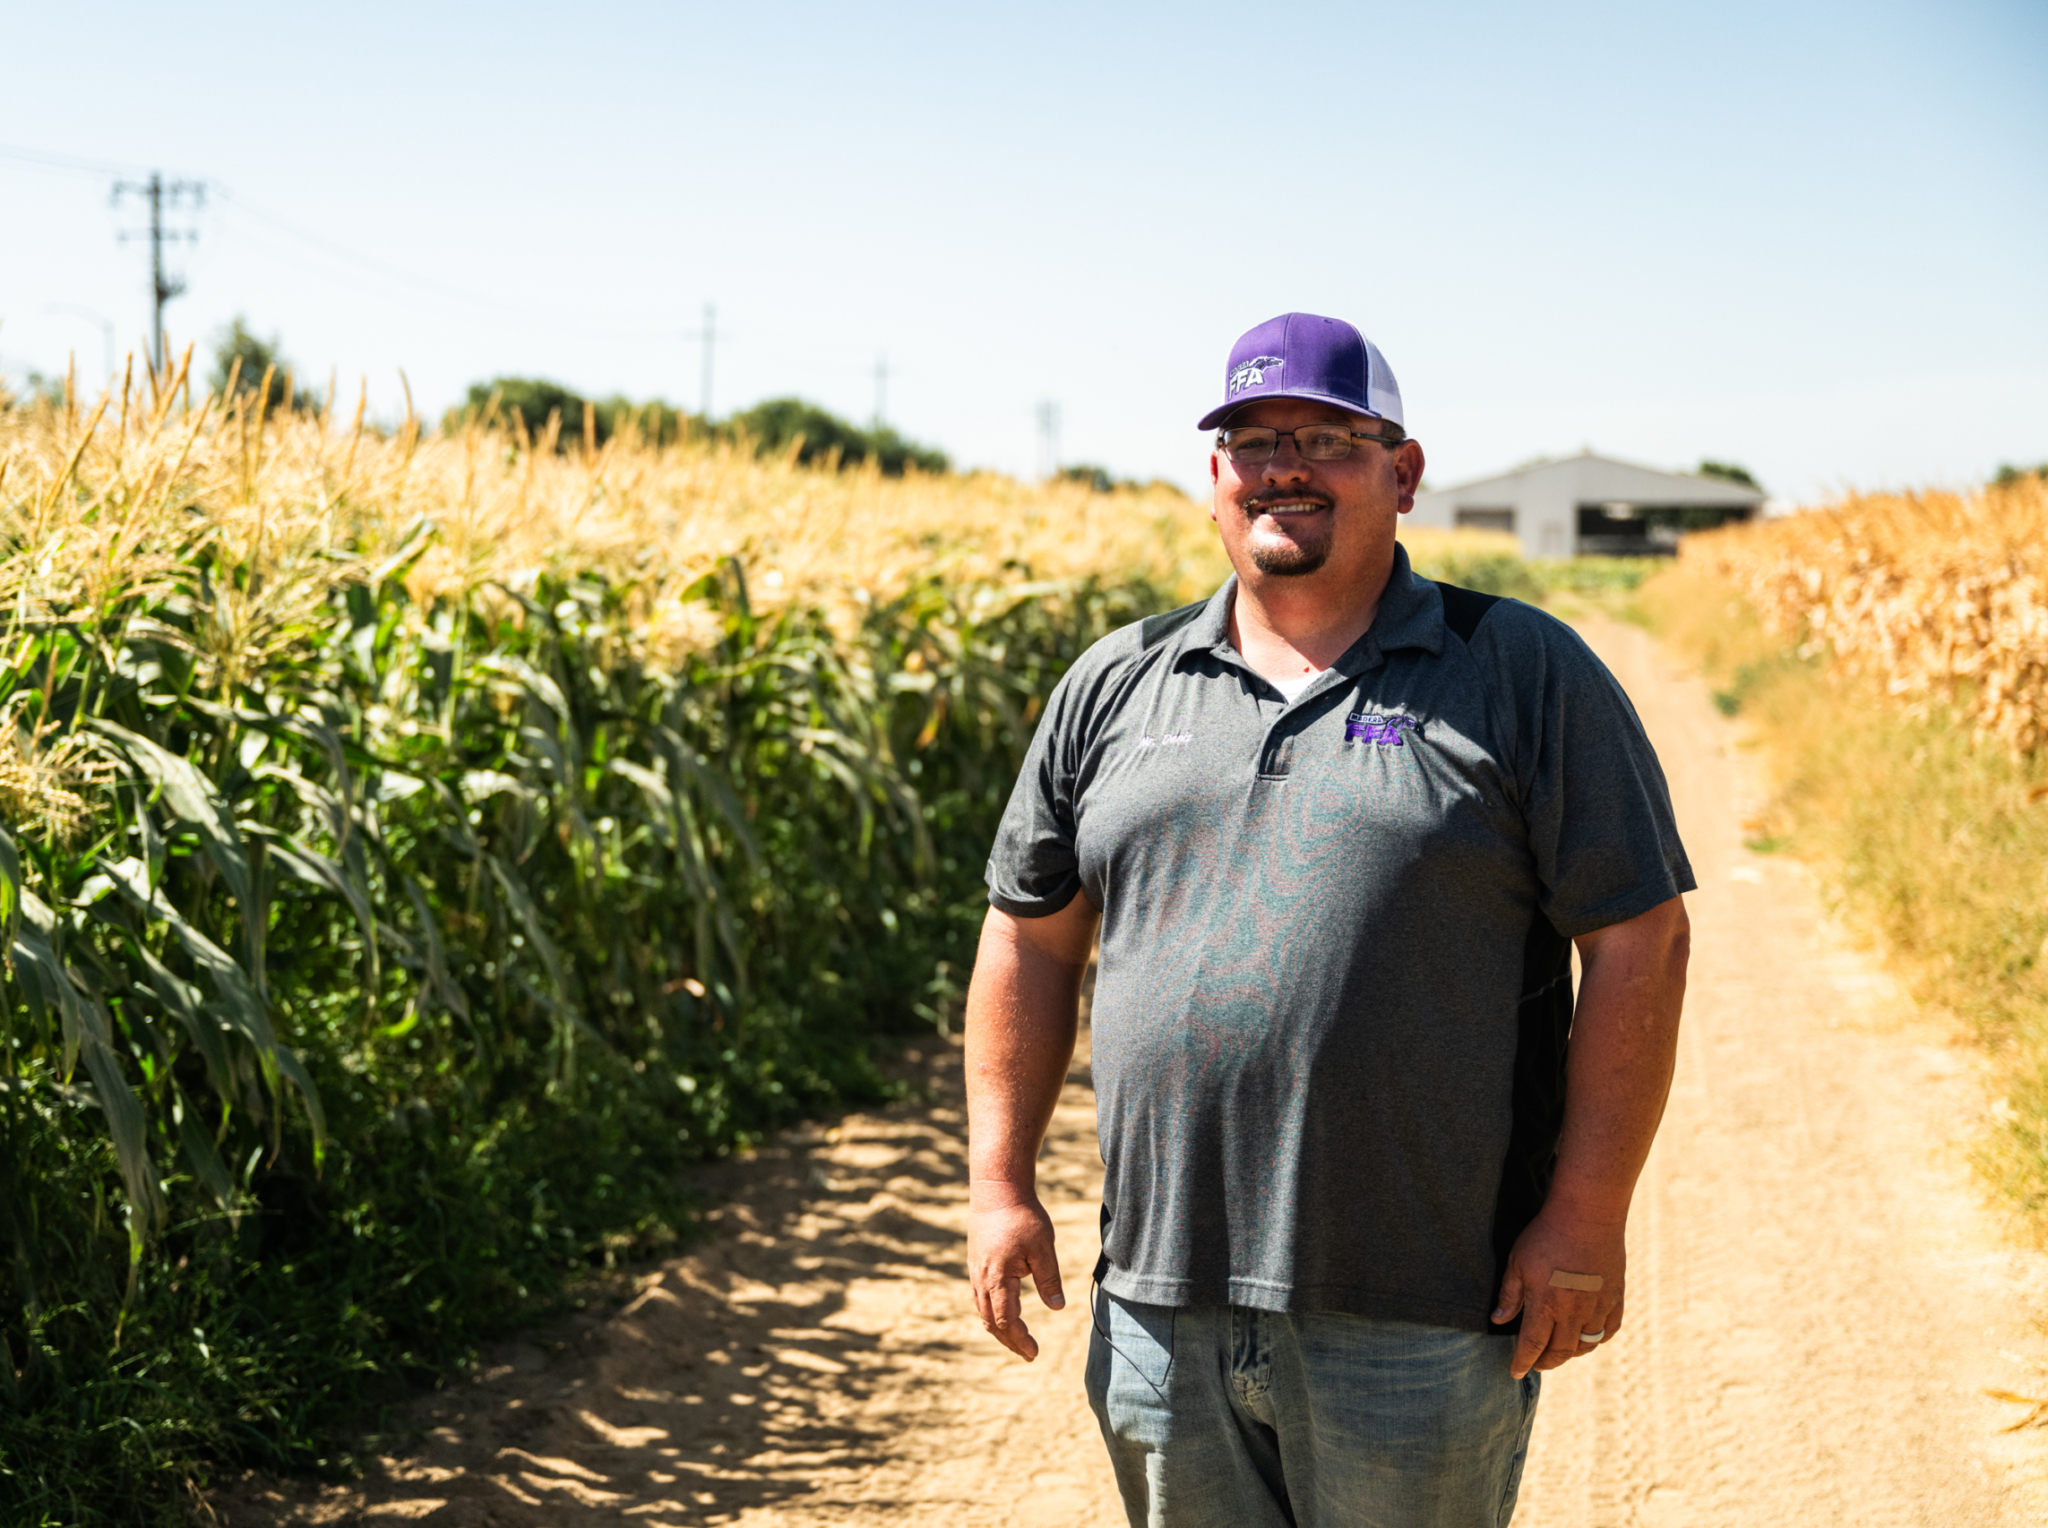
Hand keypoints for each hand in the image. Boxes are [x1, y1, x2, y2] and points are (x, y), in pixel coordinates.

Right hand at [966, 1185, 1065, 1361]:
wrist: (996, 1189)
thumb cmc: (1022, 1216)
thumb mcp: (1043, 1248)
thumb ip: (1049, 1279)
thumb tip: (1057, 1307)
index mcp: (997, 1279)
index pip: (1006, 1321)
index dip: (1020, 1340)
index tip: (1034, 1353)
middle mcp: (981, 1279)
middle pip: (991, 1322)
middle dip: (1009, 1340)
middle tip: (1028, 1354)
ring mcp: (975, 1271)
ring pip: (983, 1310)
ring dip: (999, 1328)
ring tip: (1017, 1339)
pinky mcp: (975, 1263)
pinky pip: (980, 1297)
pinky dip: (992, 1312)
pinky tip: (1005, 1311)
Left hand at [1491, 1205, 1626, 1379]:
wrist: (1587, 1215)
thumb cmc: (1546, 1235)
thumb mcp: (1518, 1262)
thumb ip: (1509, 1294)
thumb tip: (1498, 1320)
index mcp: (1546, 1304)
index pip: (1532, 1345)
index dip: (1523, 1362)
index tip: (1515, 1372)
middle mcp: (1574, 1312)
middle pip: (1560, 1351)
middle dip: (1546, 1362)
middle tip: (1536, 1363)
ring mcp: (1598, 1306)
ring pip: (1585, 1344)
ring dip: (1571, 1353)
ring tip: (1559, 1350)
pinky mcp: (1616, 1298)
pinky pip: (1609, 1330)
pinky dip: (1597, 1338)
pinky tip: (1586, 1335)